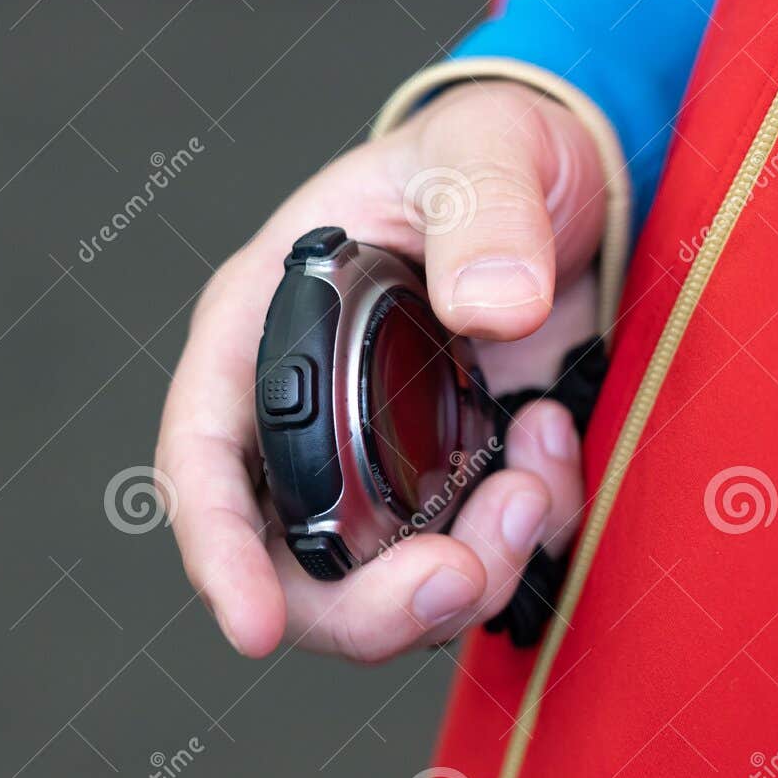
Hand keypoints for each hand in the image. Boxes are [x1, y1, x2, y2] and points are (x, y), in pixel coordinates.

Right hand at [156, 81, 608, 662]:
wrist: (571, 188)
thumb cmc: (487, 155)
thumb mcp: (481, 151)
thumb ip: (483, 213)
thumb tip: (493, 309)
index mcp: (264, 330)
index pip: (206, 458)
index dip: (217, 550)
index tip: (253, 627)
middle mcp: (306, 413)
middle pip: (294, 565)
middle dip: (373, 602)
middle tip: (458, 575)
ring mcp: (379, 460)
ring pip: (387, 583)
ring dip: (470, 566)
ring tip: (535, 473)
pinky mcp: (453, 482)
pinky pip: (476, 556)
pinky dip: (528, 532)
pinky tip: (548, 438)